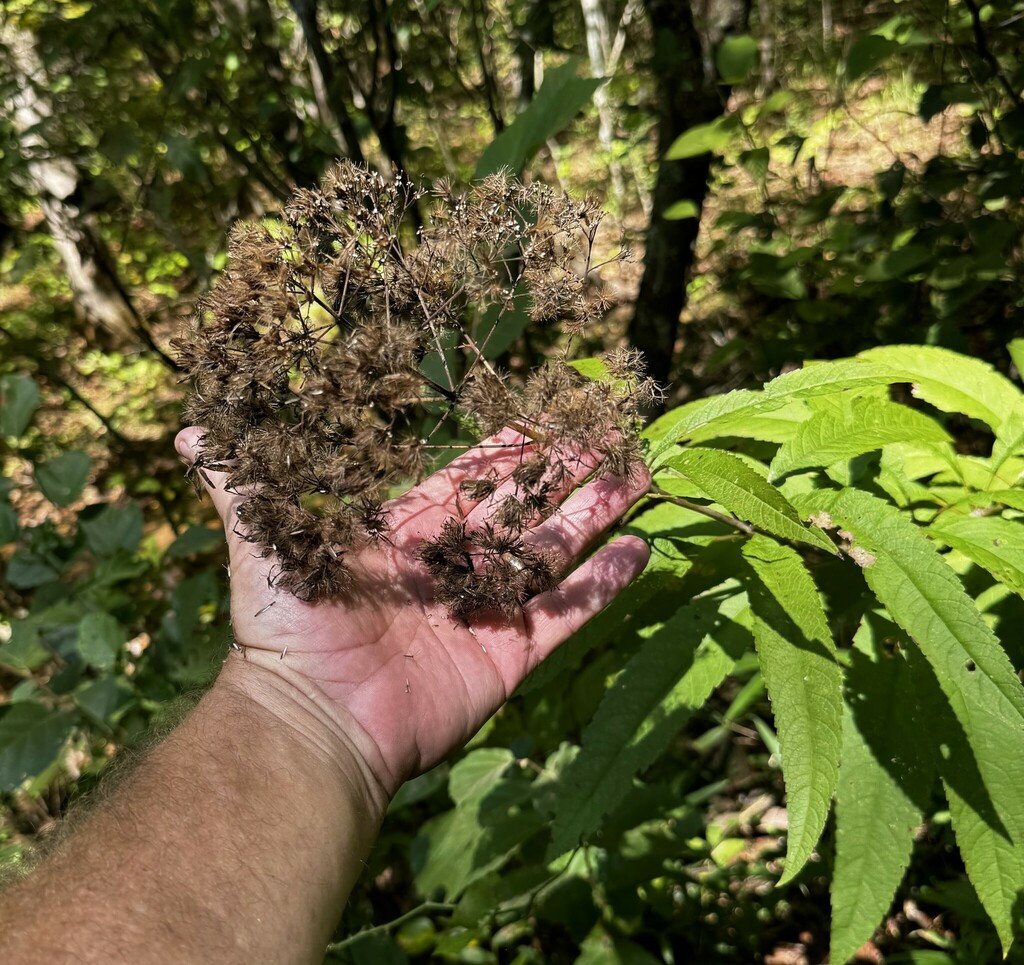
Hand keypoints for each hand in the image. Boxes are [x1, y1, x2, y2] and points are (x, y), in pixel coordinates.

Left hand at [175, 426, 649, 795]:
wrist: (316, 720)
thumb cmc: (290, 627)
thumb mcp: (265, 545)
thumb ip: (243, 488)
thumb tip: (190, 431)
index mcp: (410, 533)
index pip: (472, 479)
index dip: (511, 451)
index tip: (550, 418)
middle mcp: (454, 566)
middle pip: (525, 509)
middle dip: (570, 474)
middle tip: (617, 438)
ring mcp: (487, 611)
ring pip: (555, 553)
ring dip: (598, 516)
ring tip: (643, 477)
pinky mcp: (511, 656)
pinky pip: (568, 614)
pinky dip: (603, 586)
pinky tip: (641, 551)